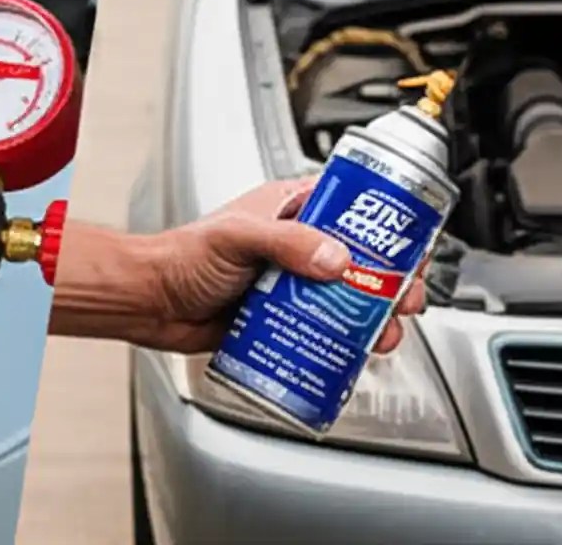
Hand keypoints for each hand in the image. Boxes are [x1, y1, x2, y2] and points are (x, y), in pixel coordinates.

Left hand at [144, 177, 426, 352]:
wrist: (151, 303)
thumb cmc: (181, 258)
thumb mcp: (238, 237)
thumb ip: (287, 244)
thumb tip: (337, 259)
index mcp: (289, 210)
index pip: (351, 209)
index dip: (386, 227)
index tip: (409, 247)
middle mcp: (296, 246)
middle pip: (360, 260)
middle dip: (390, 281)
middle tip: (405, 299)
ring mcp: (290, 285)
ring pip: (346, 299)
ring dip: (372, 317)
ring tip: (382, 333)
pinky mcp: (281, 320)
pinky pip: (322, 330)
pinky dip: (343, 341)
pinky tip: (353, 351)